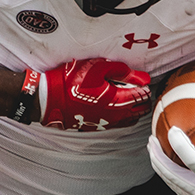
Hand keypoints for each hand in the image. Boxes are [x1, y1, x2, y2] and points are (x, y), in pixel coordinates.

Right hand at [36, 58, 151, 130]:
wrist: (49, 99)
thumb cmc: (72, 81)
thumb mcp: (99, 68)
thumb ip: (124, 72)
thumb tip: (143, 77)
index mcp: (119, 101)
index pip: (144, 97)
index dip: (145, 87)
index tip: (139, 80)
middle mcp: (116, 116)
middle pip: (141, 111)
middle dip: (142, 99)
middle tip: (135, 87)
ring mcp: (107, 124)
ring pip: (131, 119)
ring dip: (133, 108)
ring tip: (125, 94)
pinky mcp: (98, 127)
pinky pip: (118, 123)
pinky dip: (121, 114)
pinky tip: (112, 103)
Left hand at [147, 116, 194, 194]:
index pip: (193, 163)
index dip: (180, 146)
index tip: (173, 130)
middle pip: (172, 176)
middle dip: (158, 158)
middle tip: (152, 139)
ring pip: (171, 183)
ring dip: (159, 166)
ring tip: (153, 148)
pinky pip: (177, 188)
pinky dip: (168, 174)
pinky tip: (165, 161)